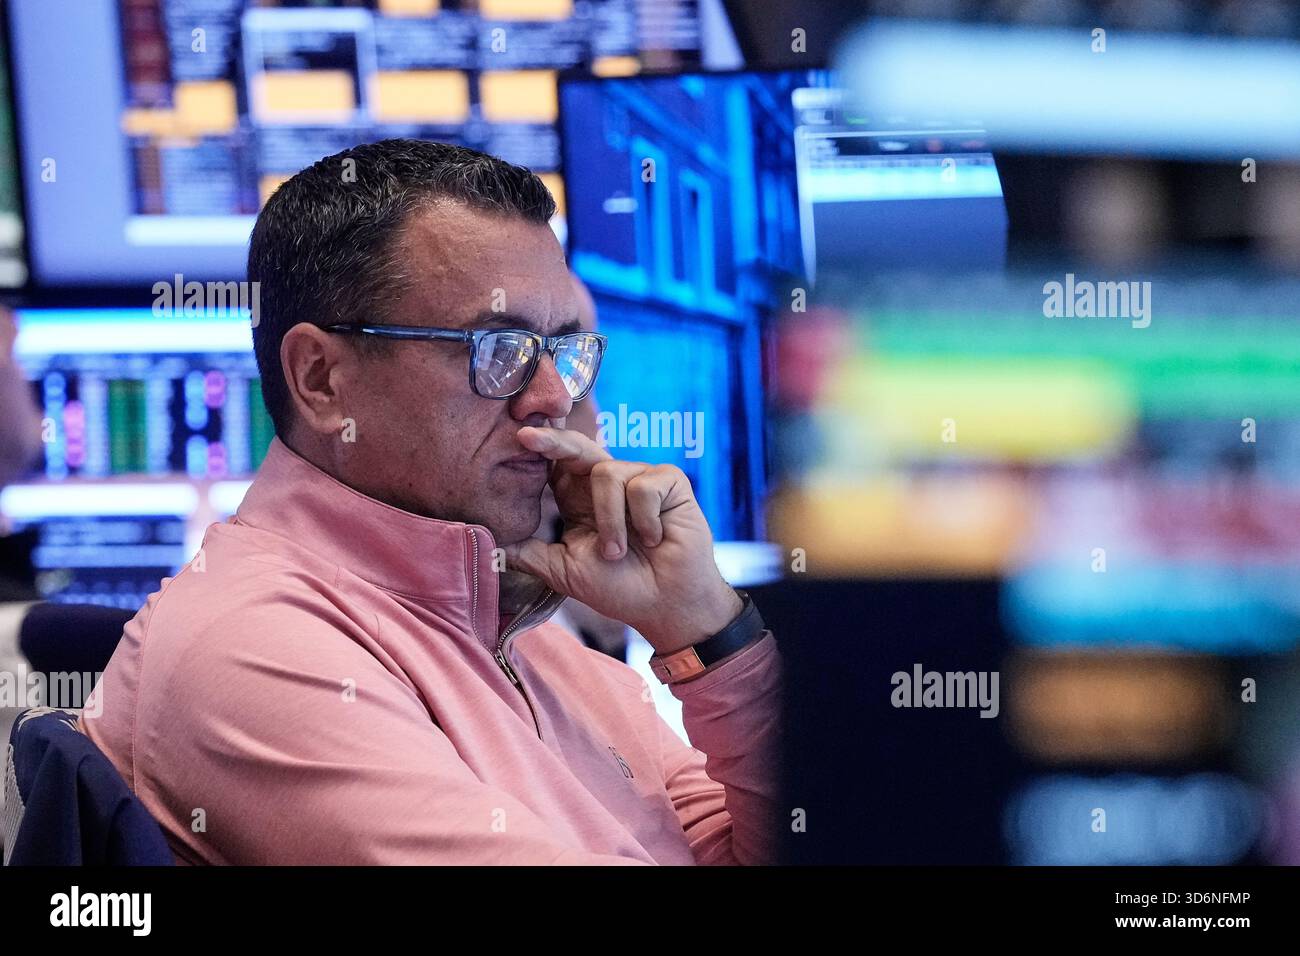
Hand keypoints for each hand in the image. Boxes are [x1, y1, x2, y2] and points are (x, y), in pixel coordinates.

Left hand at [502, 426, 742, 654]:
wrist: (665, 606)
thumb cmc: (619, 589)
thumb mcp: (565, 571)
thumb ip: (530, 554)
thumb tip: (489, 543)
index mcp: (580, 499)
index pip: (556, 465)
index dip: (540, 449)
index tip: (517, 437)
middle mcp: (608, 483)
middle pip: (577, 449)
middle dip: (554, 441)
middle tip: (528, 439)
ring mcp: (640, 479)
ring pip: (607, 474)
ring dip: (610, 522)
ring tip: (619, 552)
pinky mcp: (670, 482)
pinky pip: (644, 486)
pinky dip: (645, 520)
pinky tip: (655, 538)